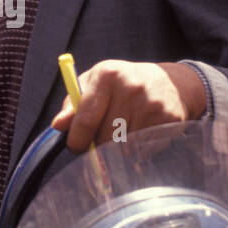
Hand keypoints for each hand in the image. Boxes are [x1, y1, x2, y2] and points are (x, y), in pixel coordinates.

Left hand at [50, 60, 205, 152]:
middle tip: (103, 136)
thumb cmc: (122, 85)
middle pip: (104, 138)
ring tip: (124, 130)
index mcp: (107, 76)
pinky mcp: (168, 119)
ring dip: (118, 148)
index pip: (85, 120)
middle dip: (99, 144)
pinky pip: (143, 151)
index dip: (77, 140)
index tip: (76, 146)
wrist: (170, 82)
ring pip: (123, 148)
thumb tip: (58, 126)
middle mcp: (130, 88)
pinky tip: (141, 132)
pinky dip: (138, 150)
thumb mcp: (94, 84)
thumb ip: (73, 105)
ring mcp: (151, 104)